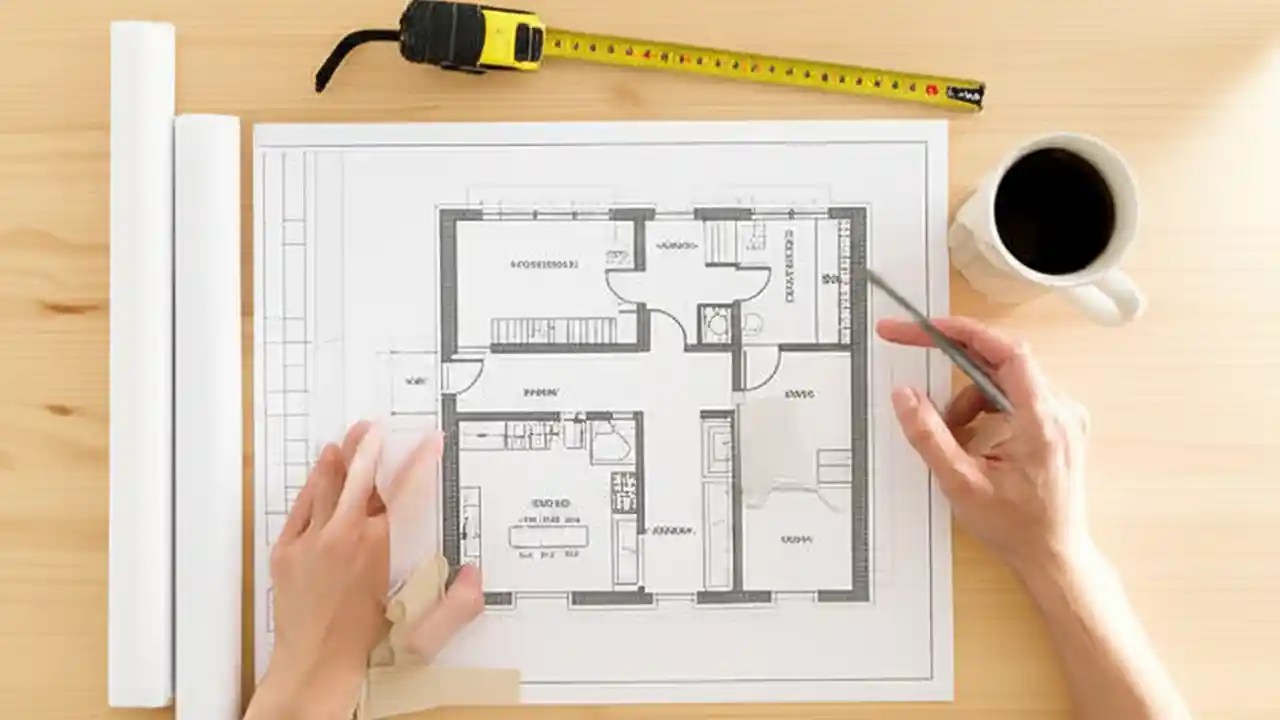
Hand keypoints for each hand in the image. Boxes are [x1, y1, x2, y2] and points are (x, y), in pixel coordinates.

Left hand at [245, 422, 484, 719]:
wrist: (314, 670)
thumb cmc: (365, 649)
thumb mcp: (422, 630)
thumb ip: (457, 605)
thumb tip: (474, 575)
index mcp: (380, 549)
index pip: (404, 492)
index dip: (418, 461)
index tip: (429, 442)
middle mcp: (344, 537)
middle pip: (359, 476)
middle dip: (370, 447)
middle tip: (377, 428)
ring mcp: (311, 541)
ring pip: (326, 485)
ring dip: (340, 458)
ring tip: (349, 439)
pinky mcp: (287, 551)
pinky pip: (301, 506)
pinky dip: (313, 486)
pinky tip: (320, 473)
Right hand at [877, 317, 1091, 578]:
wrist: (1054, 556)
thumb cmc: (1015, 527)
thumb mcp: (961, 483)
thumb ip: (929, 435)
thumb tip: (904, 395)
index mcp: (1041, 419)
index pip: (1006, 351)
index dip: (964, 332)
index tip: (927, 326)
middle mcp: (1059, 409)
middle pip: (999, 363)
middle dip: (953, 369)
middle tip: (912, 359)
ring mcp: (1061, 415)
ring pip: (1001, 382)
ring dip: (967, 401)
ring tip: (950, 437)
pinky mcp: (1056, 423)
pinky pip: (1011, 397)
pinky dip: (982, 411)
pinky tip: (969, 441)